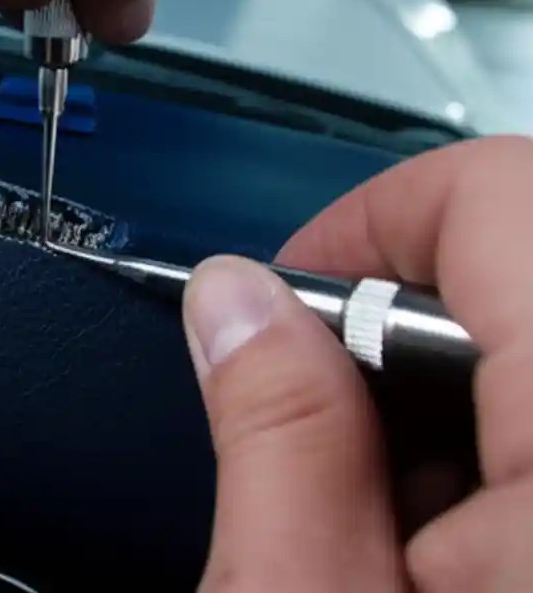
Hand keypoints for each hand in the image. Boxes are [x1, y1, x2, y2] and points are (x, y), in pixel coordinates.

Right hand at [180, 136, 532, 590]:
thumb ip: (274, 435)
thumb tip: (236, 300)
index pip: (497, 193)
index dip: (369, 225)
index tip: (293, 300)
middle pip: (527, 256)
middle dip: (406, 321)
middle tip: (333, 427)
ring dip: (467, 389)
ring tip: (410, 520)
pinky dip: (517, 445)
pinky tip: (483, 546)